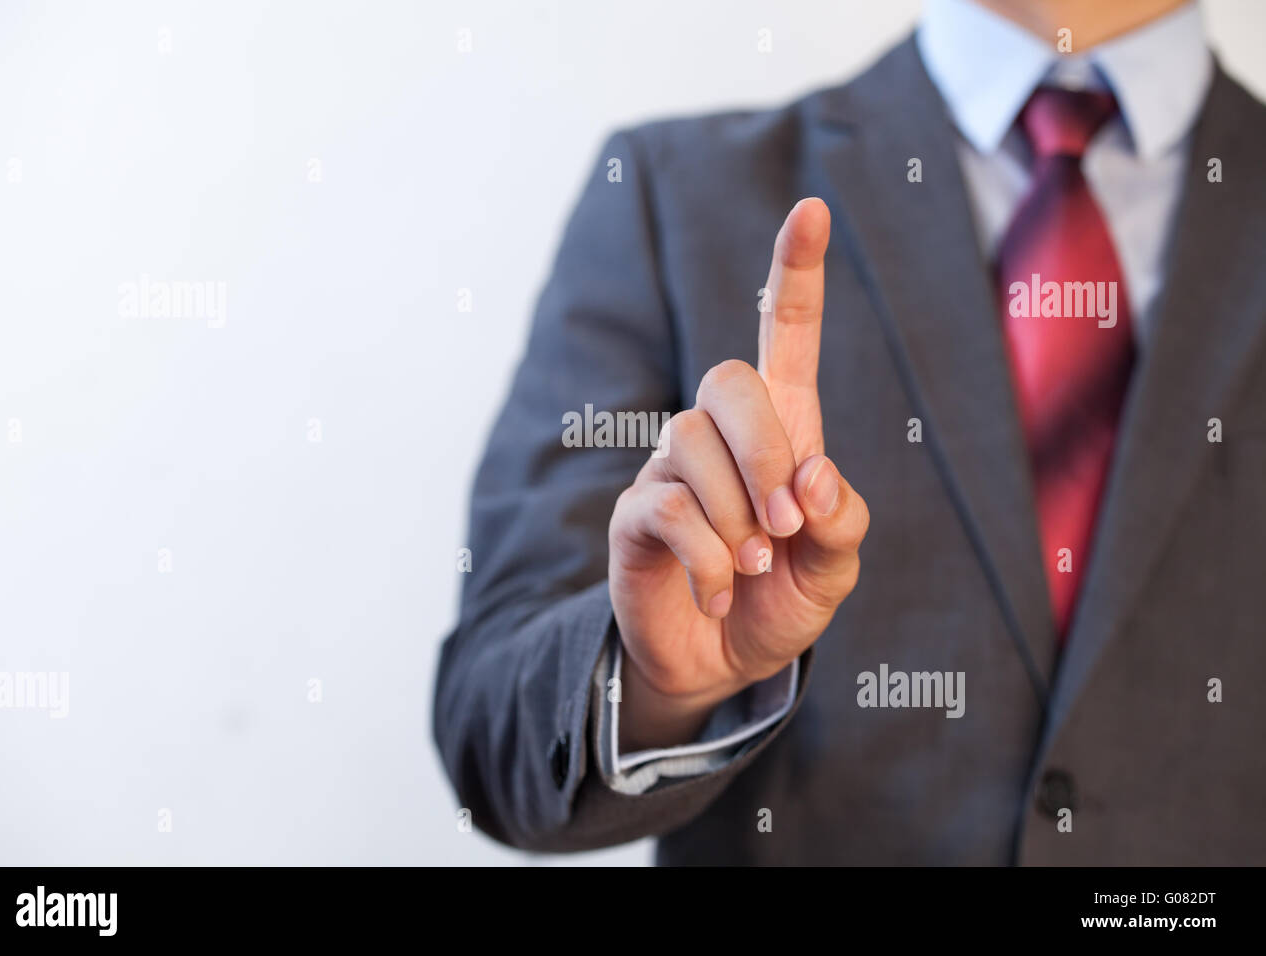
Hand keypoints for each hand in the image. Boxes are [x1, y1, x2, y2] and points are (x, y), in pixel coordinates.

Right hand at [608, 198, 869, 750]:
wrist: (720, 662)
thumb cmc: (782, 599)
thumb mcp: (835, 567)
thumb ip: (842, 519)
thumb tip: (813, 476)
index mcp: (782, 431)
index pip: (784, 334)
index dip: (796, 273)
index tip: (813, 208)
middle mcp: (720, 437)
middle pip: (727, 379)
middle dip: (765, 450)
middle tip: (786, 523)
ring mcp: (670, 472)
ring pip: (691, 445)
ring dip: (736, 516)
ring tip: (754, 568)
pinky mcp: (636, 516)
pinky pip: (667, 508)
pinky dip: (707, 558)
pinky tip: (719, 591)